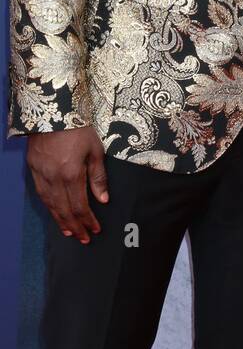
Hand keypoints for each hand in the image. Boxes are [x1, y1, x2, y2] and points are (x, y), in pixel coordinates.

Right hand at [26, 127, 109, 244]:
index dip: (88, 221)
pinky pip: (41, 194)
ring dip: (60, 220)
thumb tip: (103, 200)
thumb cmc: (78, 128)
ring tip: (69, 232)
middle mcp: (54, 178)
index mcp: (72, 174)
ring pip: (50, 204)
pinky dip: (49, 207)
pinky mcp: (33, 168)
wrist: (53, 110)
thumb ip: (98, 177)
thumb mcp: (95, 150)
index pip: (80, 206)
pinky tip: (55, 212)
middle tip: (83, 239)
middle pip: (64, 210)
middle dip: (75, 226)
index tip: (96, 230)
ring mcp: (41, 174)